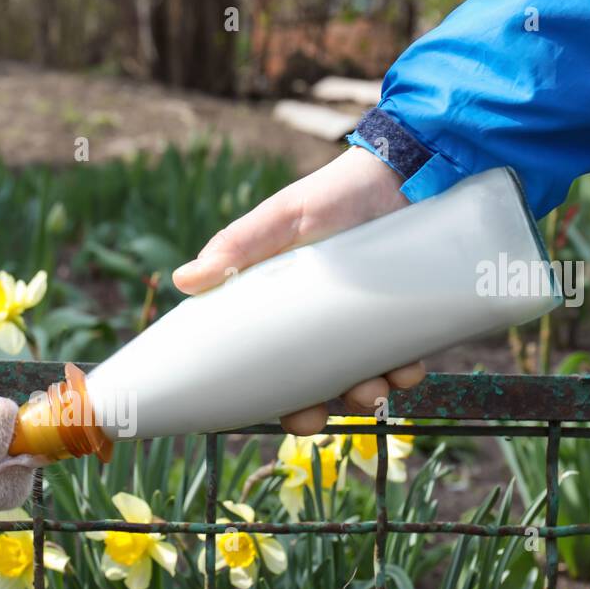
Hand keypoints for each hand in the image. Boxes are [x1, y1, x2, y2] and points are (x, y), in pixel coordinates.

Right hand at [172, 146, 425, 435]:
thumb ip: (238, 245)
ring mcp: (360, 326)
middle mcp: (317, 326)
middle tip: (329, 410)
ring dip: (367, 396)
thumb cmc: (333, 194)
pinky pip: (401, 362)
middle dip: (322, 410)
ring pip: (358, 382)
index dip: (270, 399)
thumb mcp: (283, 218)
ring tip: (379, 384)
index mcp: (278, 311)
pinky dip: (404, 373)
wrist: (406, 172)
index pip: (265, 367)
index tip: (284, 416)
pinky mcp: (401, 321)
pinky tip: (408, 367)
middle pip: (311, 387)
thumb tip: (181, 280)